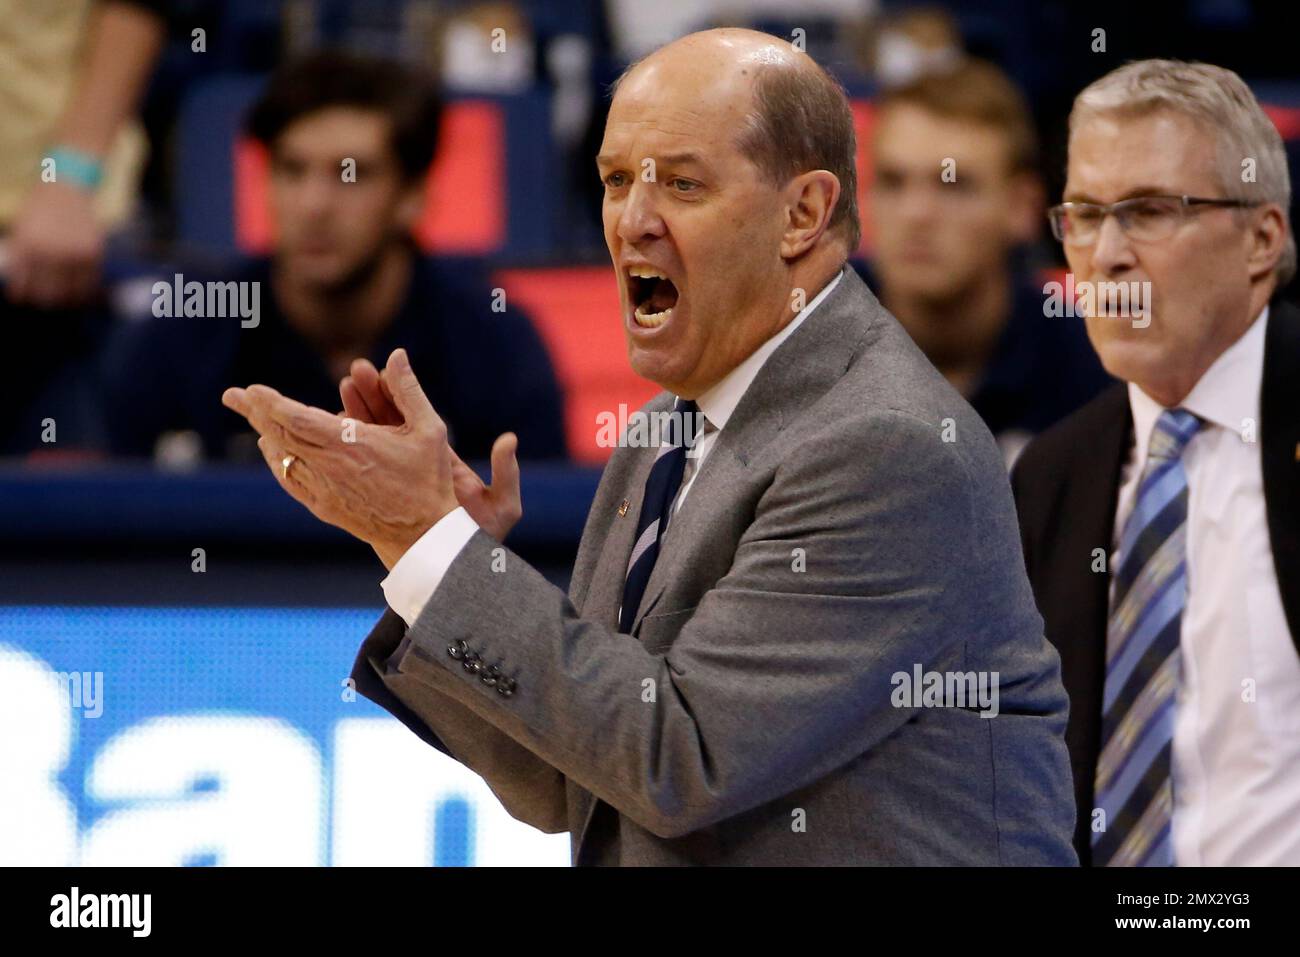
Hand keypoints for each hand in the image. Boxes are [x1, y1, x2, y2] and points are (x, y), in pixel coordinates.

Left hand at [5, 181, 104, 307]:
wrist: (67, 187)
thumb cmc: (40, 207)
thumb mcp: (22, 230)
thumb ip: (22, 257)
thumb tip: (23, 286)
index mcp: (27, 247)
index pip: (23, 285)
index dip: (23, 296)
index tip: (25, 300)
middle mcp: (50, 253)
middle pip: (46, 294)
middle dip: (44, 301)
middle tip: (46, 301)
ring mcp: (73, 254)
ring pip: (70, 293)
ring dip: (66, 299)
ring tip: (64, 299)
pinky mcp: (93, 254)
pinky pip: (89, 283)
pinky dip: (85, 291)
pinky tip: (80, 291)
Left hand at [223, 348, 458, 569]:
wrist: (424, 534)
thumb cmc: (428, 480)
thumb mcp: (429, 430)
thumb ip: (409, 389)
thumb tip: (397, 354)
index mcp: (351, 445)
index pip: (297, 419)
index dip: (270, 403)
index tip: (251, 389)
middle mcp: (330, 467)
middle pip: (280, 435)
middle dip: (254, 412)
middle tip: (232, 395)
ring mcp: (323, 489)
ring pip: (282, 456)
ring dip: (264, 433)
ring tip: (250, 414)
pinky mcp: (324, 506)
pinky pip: (289, 478)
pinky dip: (276, 459)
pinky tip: (271, 447)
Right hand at [341, 357, 522, 541]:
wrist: (456, 574)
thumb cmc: (482, 543)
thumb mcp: (501, 507)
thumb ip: (505, 473)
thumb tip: (508, 439)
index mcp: (443, 463)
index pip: (420, 421)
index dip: (401, 396)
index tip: (385, 372)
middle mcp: (419, 468)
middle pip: (392, 424)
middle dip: (372, 397)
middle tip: (353, 372)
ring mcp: (398, 482)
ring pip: (373, 442)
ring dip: (356, 416)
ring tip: (342, 389)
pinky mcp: (380, 498)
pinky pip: (362, 468)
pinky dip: (348, 448)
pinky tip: (332, 428)